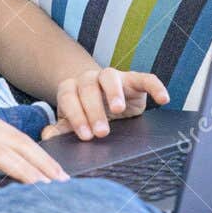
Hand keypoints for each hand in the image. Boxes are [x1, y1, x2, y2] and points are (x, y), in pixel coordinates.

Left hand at [48, 67, 170, 140]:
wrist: (104, 101)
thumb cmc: (87, 115)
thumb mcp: (73, 123)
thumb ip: (61, 129)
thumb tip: (48, 135)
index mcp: (72, 89)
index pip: (69, 98)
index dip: (76, 115)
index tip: (85, 135)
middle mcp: (89, 79)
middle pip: (88, 88)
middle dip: (94, 110)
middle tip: (101, 132)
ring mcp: (112, 77)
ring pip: (110, 77)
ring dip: (114, 93)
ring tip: (119, 110)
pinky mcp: (134, 79)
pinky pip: (145, 78)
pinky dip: (155, 86)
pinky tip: (163, 99)